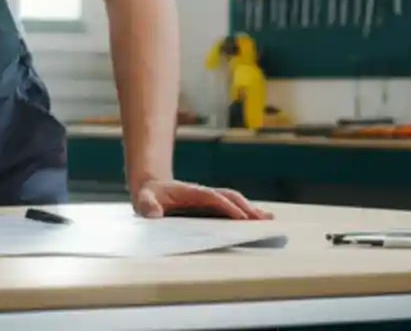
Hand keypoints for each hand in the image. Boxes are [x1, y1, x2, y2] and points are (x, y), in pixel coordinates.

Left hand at [132, 179, 272, 219]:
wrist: (151, 189)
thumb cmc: (148, 197)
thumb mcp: (142, 200)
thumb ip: (146, 206)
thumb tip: (155, 214)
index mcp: (190, 192)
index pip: (212, 198)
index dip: (226, 206)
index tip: (240, 217)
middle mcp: (204, 194)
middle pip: (230, 197)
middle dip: (246, 207)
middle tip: (262, 220)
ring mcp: (209, 199)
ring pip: (235, 201)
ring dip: (251, 209)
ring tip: (268, 219)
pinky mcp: (211, 206)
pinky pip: (232, 208)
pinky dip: (246, 212)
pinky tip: (259, 219)